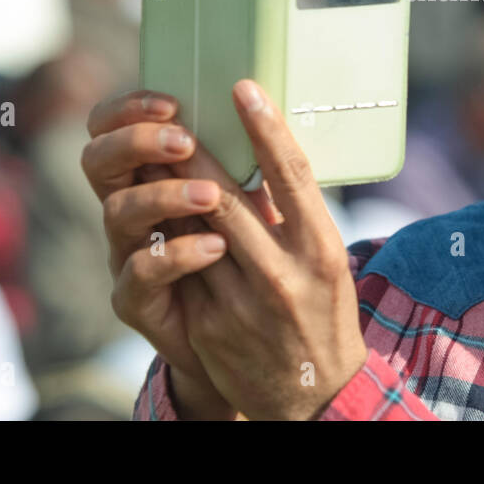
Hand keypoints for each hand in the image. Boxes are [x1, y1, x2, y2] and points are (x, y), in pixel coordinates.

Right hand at [80, 89, 280, 418]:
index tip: (173, 100)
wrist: (257, 345)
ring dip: (164, 194)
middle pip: (99, 161)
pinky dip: (176, 254)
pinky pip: (139, 273)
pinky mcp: (138, 302)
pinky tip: (215, 247)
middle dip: (135, 141)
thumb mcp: (258, 205)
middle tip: (183, 140)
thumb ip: (250, 166)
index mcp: (154, 173)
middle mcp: (132, 209)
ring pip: (117, 212)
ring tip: (212, 194)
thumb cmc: (260, 261)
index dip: (128, 108)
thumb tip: (275, 111)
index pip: (113, 126)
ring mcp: (129, 254)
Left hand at [179, 79, 367, 420]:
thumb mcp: (326, 260)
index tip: (244, 89)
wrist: (314, 394)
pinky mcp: (207, 326)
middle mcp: (282, 274)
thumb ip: (295, 214)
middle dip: (194, 153)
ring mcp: (240, 303)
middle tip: (176, 115)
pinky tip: (157, 210)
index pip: (292, 176)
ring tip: (158, 153)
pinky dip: (168, 234)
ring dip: (170, 188)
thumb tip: (261, 154)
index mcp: (321, 249)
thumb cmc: (323, 310)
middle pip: (227, 197)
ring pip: (193, 229)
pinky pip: (178, 267)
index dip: (266, 128)